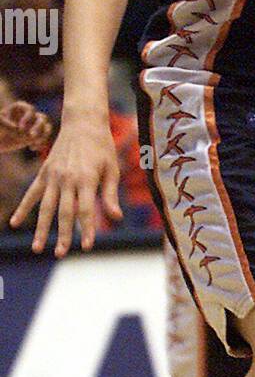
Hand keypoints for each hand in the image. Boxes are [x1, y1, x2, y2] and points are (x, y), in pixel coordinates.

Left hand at [0, 101, 53, 153]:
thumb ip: (6, 124)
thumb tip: (17, 127)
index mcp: (20, 108)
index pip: (30, 110)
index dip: (28, 118)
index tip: (20, 128)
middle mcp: (30, 115)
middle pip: (42, 118)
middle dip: (38, 128)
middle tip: (31, 137)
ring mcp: (34, 125)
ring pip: (47, 127)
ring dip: (44, 135)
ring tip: (35, 143)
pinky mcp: (36, 135)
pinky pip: (44, 138)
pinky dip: (40, 143)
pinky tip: (32, 148)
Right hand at [9, 113, 121, 255]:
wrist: (82, 122)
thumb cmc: (102, 147)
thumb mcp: (112, 169)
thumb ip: (110, 195)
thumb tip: (117, 218)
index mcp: (86, 178)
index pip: (85, 209)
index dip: (86, 229)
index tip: (87, 246)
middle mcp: (67, 179)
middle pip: (63, 212)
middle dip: (62, 235)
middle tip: (60, 254)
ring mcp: (53, 176)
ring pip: (45, 207)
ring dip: (41, 228)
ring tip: (37, 248)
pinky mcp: (44, 173)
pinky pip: (31, 194)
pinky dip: (23, 208)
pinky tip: (14, 223)